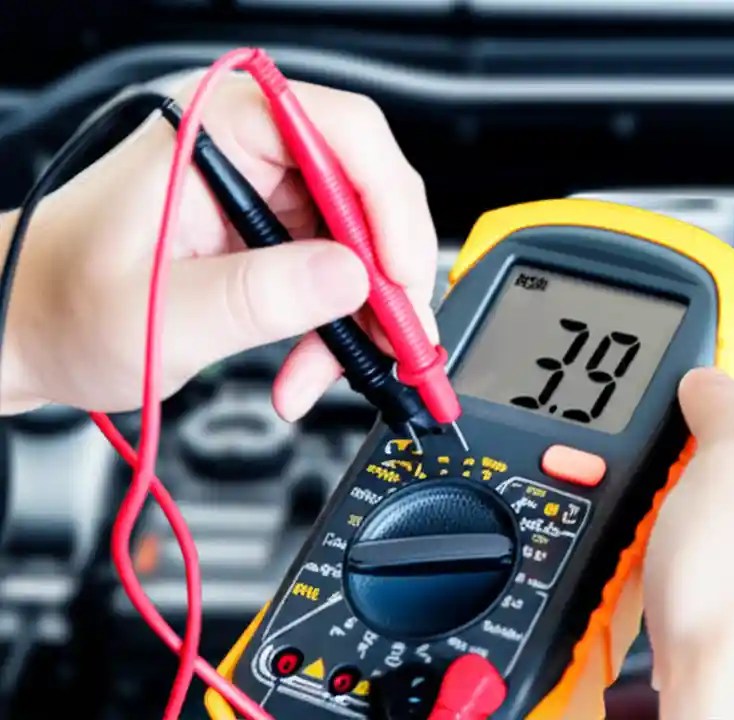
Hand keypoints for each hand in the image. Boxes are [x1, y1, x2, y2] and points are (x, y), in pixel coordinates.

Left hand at [0, 73, 437, 416]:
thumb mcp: (162, 311)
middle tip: (398, 337)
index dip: (388, 205)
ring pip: (362, 246)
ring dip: (362, 318)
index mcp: (217, 126)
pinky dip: (337, 329)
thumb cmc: (64, 304)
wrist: (28, 333)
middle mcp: (250, 149)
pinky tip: (310, 369)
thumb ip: (260, 294)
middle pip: (369, 194)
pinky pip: (337, 277)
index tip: (397, 277)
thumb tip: (350, 279)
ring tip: (334, 372)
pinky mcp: (272, 237)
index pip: (346, 134)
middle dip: (386, 278)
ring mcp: (264, 193)